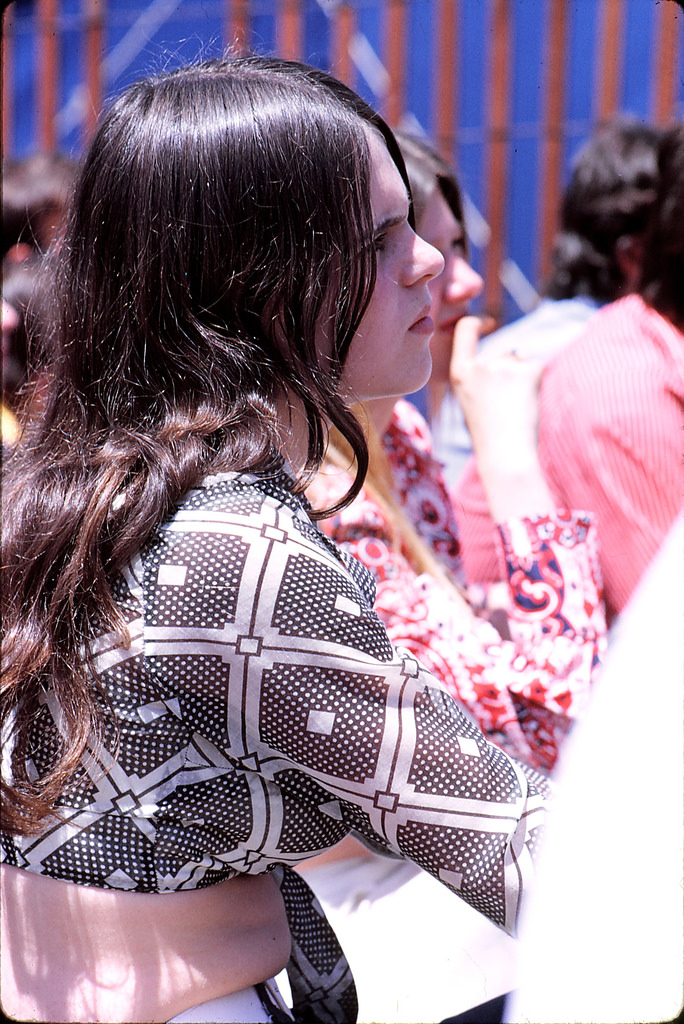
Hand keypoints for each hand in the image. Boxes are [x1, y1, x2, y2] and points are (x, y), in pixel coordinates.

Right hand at [449, 315, 542, 458]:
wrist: (505, 455)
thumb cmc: (487, 434)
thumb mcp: (469, 398)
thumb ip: (480, 373)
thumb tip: (510, 351)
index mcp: (460, 372)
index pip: (465, 329)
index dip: (477, 322)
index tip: (488, 323)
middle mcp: (480, 364)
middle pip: (502, 352)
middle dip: (509, 370)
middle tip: (505, 404)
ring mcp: (504, 366)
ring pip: (520, 361)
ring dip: (522, 378)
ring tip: (515, 407)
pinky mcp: (528, 371)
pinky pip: (537, 366)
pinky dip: (536, 382)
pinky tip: (527, 402)